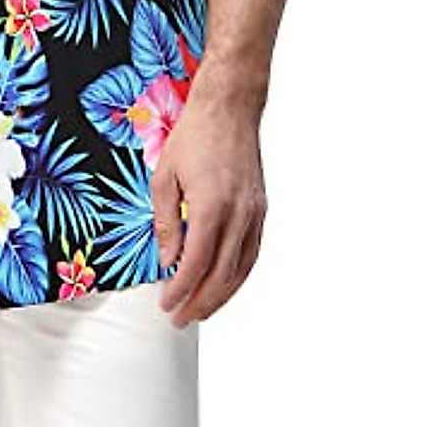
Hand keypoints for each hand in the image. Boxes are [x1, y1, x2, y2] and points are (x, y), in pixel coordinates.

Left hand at [150, 88, 266, 328]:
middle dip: (200, 302)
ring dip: (221, 295)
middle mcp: (239, 214)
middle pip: (221, 275)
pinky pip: (252, 253)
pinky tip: (224, 283)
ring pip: (241, 269)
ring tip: (200, 309)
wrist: (229, 109)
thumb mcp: (164, 175)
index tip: (166, 303)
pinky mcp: (261, 209)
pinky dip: (238, 275)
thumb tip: (167, 259)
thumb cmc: (194, 135)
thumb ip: (165, 221)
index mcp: (211, 206)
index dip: (180, 289)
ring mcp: (255, 213)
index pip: (196, 263)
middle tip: (180, 317)